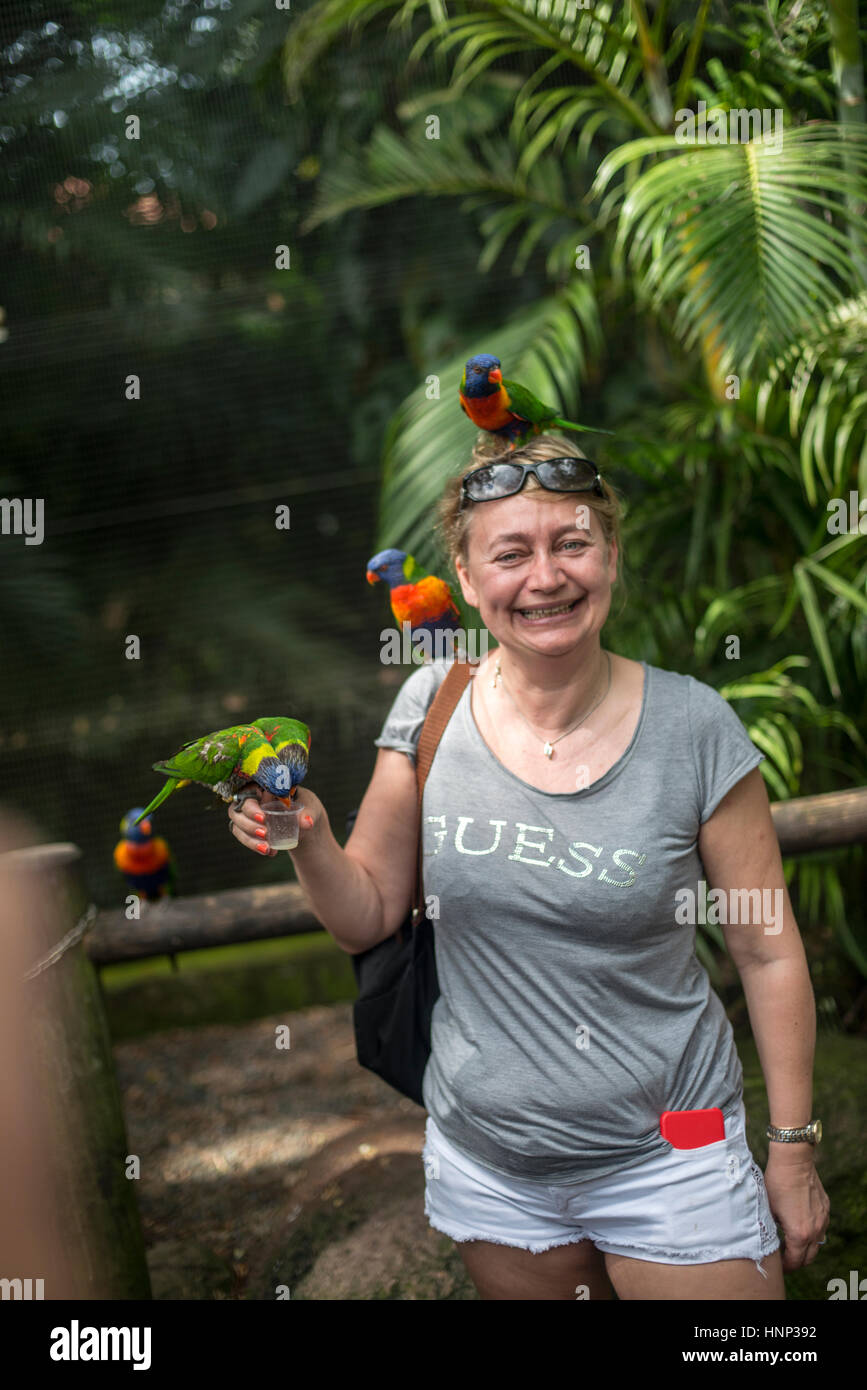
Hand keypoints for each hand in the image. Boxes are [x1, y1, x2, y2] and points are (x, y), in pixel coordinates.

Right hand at [227, 784, 317, 856]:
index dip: (251, 807)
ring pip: (237, 826)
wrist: (303, 822)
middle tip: (265, 833)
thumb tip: (307, 822)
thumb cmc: (305, 806)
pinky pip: (244, 838)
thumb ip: (307, 813)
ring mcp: (246, 815)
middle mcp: (250, 799)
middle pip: (236, 811)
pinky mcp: (247, 830)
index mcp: (262, 786)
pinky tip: (271, 852)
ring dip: (249, 839)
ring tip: (267, 848)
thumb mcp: (309, 806)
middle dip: (248, 824)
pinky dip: (255, 846)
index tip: (263, 818)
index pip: (246, 792)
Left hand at [762, 1153, 829, 1270]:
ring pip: (817, 1243)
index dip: (785, 1266)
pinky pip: (821, 1228)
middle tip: (784, 1256)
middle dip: (796, 1260)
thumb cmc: (776, 1184)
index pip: (795, 1261)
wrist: (793, 1161)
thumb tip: (769, 1240)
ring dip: (805, 1247)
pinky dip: (812, 1232)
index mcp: (799, 1234)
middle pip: (809, 1258)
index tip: (777, 1264)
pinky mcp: (826, 1209)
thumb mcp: (768, 1210)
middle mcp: (815, 1230)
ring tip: (791, 1241)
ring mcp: (823, 1219)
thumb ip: (771, 1230)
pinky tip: (799, 1223)